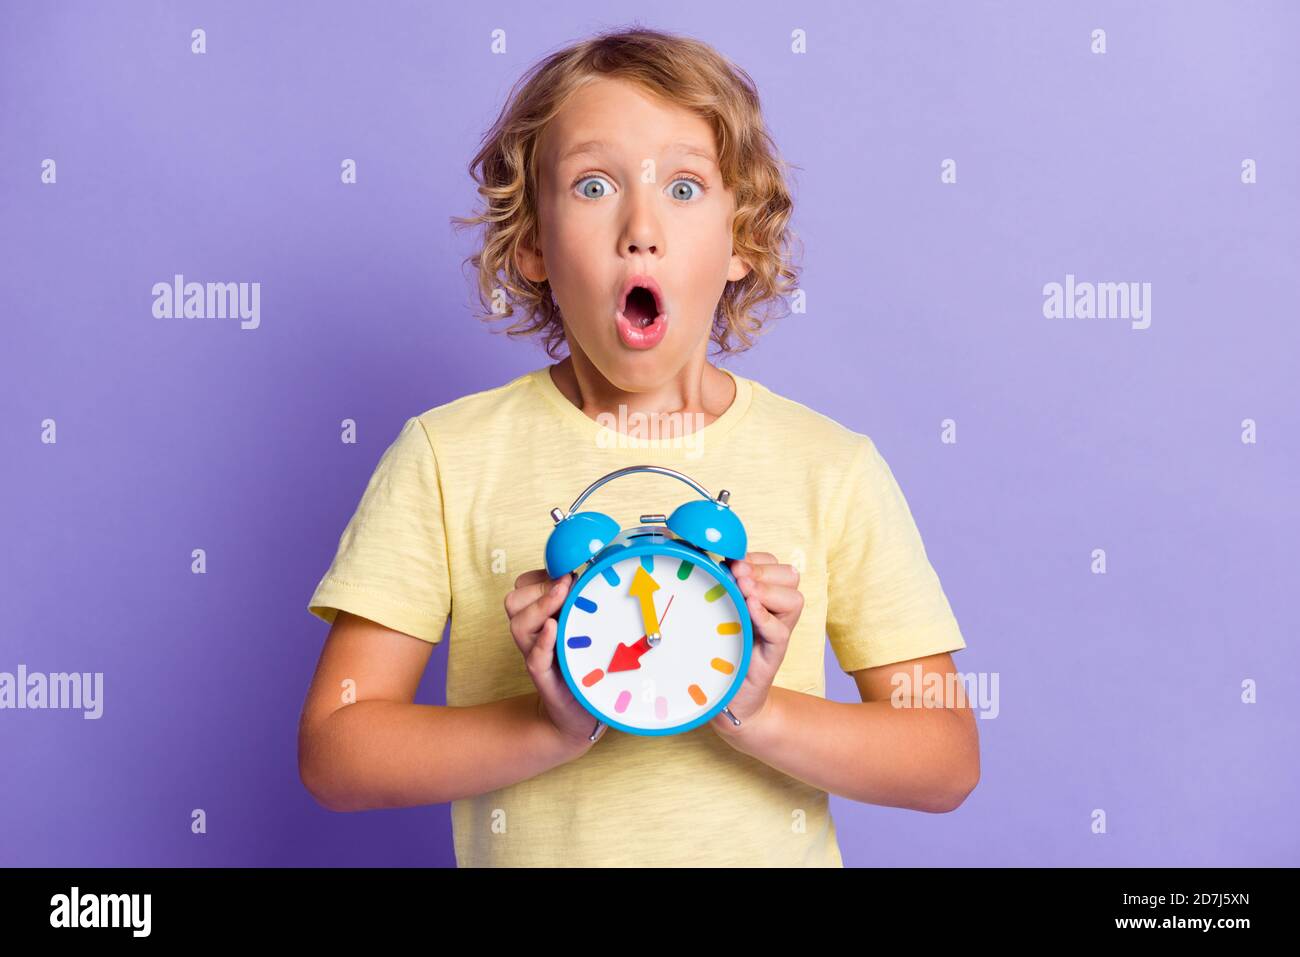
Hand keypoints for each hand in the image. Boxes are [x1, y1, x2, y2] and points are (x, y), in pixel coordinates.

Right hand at [504, 569, 606, 753]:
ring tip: (563, 595)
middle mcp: (533, 635)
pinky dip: (543, 641)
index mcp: (540, 619)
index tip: (566, 572)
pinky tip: (554, 628)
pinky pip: (535, 657)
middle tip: (566, 585)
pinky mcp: (545, 679)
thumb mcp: (583, 629)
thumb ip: (581, 604)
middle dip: (539, 588)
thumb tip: (598, 572)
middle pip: (514, 602)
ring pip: (519, 625)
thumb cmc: (584, 666)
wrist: (580, 714)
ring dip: (541, 606)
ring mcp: (536, 656)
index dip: (540, 576)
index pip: (523, 587)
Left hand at [710, 551, 803, 740]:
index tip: (732, 562)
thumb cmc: (720, 652)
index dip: (757, 558)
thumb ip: (719, 588)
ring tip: (744, 590)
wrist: (727, 698)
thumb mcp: (718, 612)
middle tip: (738, 575)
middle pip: (790, 576)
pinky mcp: (772, 656)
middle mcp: (775, 613)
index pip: (776, 565)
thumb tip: (703, 558)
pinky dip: (765, 616)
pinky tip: (748, 608)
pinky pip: (780, 631)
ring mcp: (776, 634)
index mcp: (763, 597)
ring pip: (794, 599)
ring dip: (767, 589)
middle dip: (762, 569)